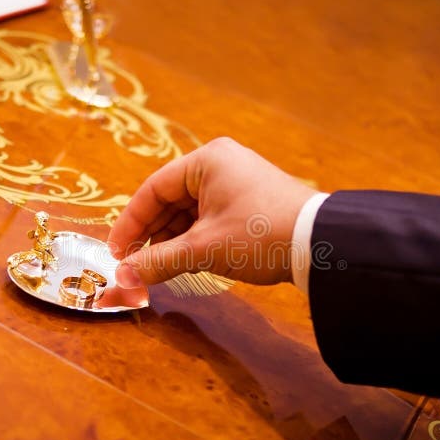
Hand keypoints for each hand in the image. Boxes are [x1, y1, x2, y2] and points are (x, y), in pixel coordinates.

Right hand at [107, 137, 317, 286]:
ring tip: (158, 268)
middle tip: (134, 264)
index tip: (116, 252)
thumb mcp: (204, 249)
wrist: (323, 244)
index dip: (130, 222)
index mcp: (206, 161)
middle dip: (151, 235)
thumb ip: (159, 261)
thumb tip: (121, 278)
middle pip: (170, 200)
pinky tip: (185, 262)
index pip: (153, 189)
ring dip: (172, 240)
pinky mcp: (249, 201)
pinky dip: (194, 239)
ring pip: (189, 212)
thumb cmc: (260, 235)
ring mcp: (237, 182)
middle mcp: (220, 164)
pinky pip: (208, 218)